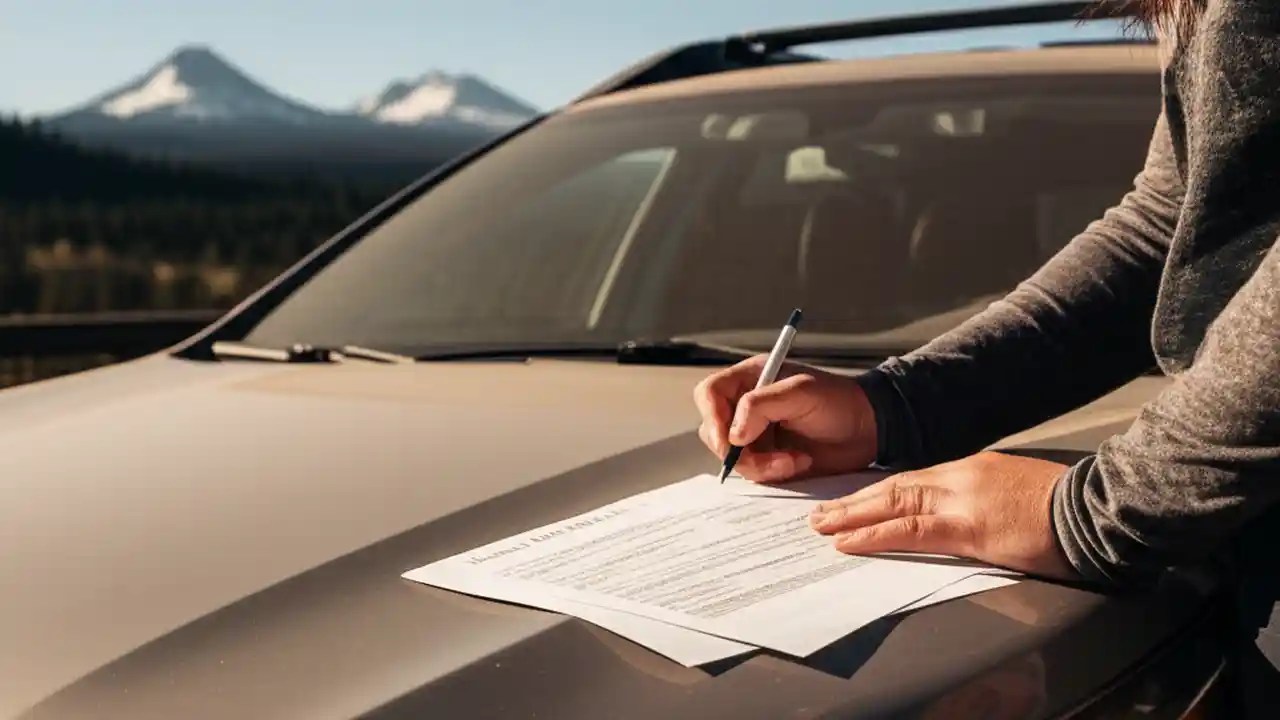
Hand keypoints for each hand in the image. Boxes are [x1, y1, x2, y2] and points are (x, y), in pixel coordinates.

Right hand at [693, 356, 876, 483]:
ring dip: (760, 465)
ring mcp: (755, 434)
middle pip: (714, 430)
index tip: (732, 441)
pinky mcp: (767, 457)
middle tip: (768, 458)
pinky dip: (772, 473)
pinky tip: (798, 463)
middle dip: (738, 451)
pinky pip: (752, 472)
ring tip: (793, 460)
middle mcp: (746, 406)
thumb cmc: (839, 401)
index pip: (709, 394)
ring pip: (732, 457)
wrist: (868, 429)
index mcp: (750, 379)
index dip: (714, 417)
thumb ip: (761, 405)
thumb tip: (732, 435)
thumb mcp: (802, 392)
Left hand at [808, 451, 1075, 579]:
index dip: (878, 492)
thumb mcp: (1018, 493)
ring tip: (822, 526)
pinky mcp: (970, 527)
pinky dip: (875, 535)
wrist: (1099, 507)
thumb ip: (985, 499)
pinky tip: (850, 542)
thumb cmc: (1068, 507)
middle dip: (854, 501)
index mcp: (972, 469)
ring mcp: (962, 499)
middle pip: (894, 487)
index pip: (913, 480)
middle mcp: (960, 476)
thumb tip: (967, 515)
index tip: (853, 501)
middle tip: (820, 513)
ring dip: (852, 516)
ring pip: (892, 504)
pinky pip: (910, 531)